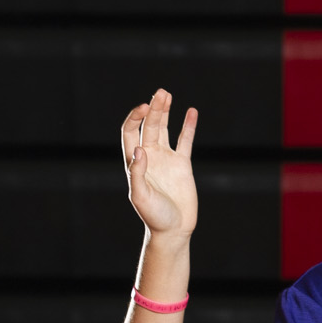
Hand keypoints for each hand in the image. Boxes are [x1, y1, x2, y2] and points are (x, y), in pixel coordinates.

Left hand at [122, 88, 198, 238]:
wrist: (174, 229)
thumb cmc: (154, 216)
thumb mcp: (141, 196)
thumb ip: (137, 173)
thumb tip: (139, 149)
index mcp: (135, 162)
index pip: (130, 132)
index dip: (135, 118)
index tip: (145, 108)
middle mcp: (149, 156)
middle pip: (149, 126)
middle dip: (154, 109)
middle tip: (161, 93)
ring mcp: (166, 158)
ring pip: (164, 128)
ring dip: (165, 111)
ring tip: (167, 94)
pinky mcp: (182, 164)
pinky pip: (185, 140)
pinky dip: (188, 126)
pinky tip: (191, 111)